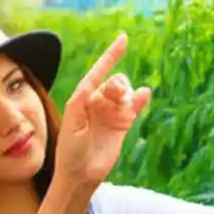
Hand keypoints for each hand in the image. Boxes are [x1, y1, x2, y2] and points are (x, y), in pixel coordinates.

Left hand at [54, 34, 152, 186]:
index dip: (111, 55)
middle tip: (115, 96)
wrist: (81, 174)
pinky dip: (141, 98)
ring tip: (122, 106)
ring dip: (126, 94)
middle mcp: (98, 102)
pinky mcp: (123, 124)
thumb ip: (81, 100)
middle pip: (115, 81)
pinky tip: (143, 94)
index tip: (124, 39)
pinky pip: (135, 106)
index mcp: (82, 98)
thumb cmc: (70, 150)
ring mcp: (112, 113)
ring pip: (126, 92)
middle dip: (117, 85)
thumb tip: (93, 82)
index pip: (98, 72)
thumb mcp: (71, 122)